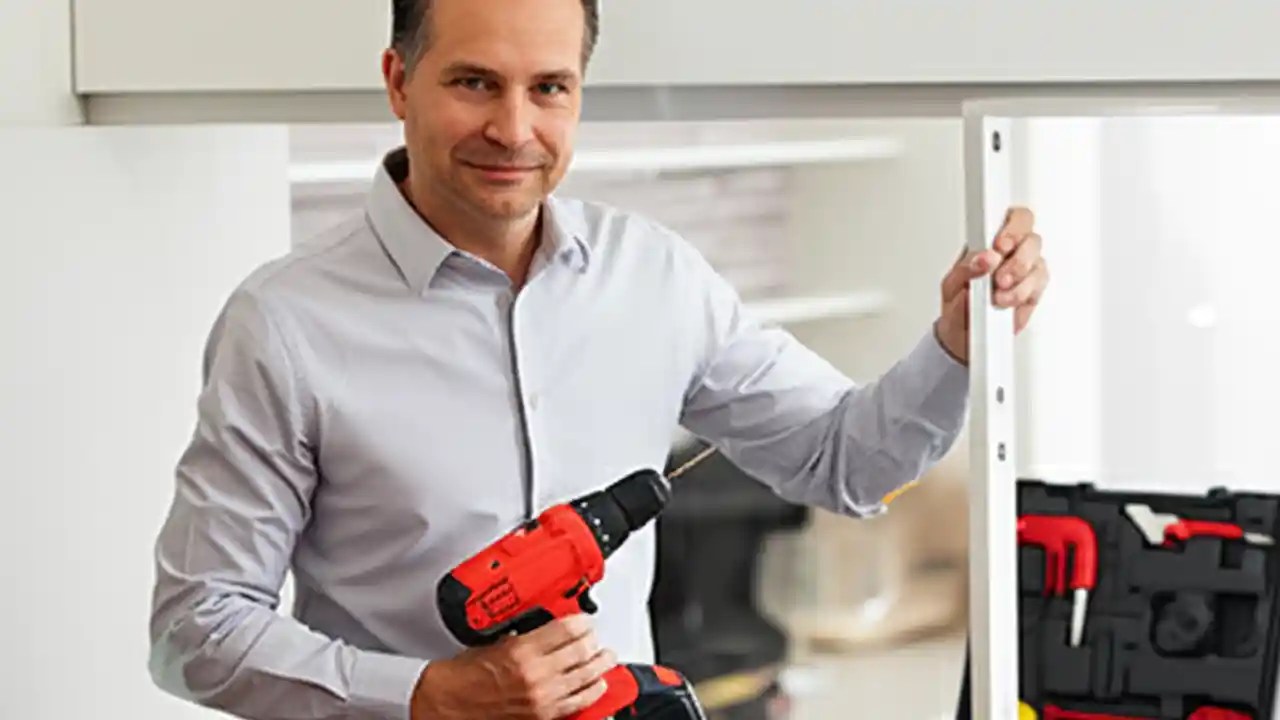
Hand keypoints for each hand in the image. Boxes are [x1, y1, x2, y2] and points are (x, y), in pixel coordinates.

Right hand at [411, 614, 616, 719]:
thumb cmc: (464, 676)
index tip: (585, 621)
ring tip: (606, 658)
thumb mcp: (497, 642)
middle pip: (582, 653)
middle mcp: (536, 675)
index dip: (582, 623)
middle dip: (594, 644)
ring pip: (585, 679)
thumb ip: (528, 636)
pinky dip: (591, 693)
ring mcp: (542, 698)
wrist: (447, 703)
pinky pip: (576, 703)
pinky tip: (597, 686)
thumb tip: (552, 631)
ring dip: (599, 666)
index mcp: (523, 651)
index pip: (567, 630)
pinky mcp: (542, 716)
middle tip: (597, 639)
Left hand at [935, 206, 1048, 364]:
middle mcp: (1012, 252)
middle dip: (1018, 258)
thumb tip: (982, 261)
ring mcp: (1025, 271)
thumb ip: (965, 271)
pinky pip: (1039, 287)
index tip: (1000, 246)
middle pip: (1032, 238)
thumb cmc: (958, 303)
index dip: (1012, 227)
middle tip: (1000, 276)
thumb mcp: (951, 286)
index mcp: (991, 241)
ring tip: (998, 295)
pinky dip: (1022, 295)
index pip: (1013, 218)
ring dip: (1019, 280)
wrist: (963, 336)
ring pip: (1038, 264)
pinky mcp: (1033, 291)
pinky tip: (1007, 302)